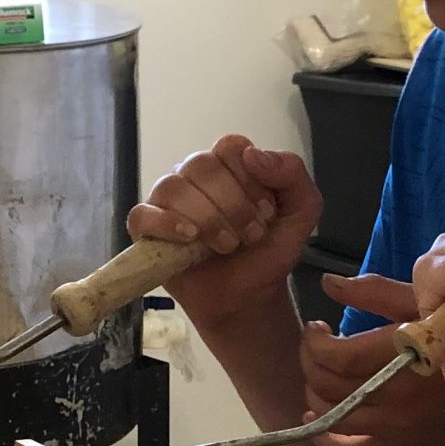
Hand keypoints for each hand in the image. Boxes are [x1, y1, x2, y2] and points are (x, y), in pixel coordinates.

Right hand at [128, 136, 319, 337]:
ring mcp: (168, 200)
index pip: (231, 147)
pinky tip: (190, 238)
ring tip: (228, 246)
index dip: (250, 179)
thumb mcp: (302, 212)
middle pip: (201, 165)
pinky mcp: (147, 229)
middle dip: (232, 204)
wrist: (250, 297)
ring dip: (208, 219)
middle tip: (251, 236)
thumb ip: (293, 175)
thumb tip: (254, 154)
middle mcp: (195, 176)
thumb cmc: (269, 251)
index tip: (266, 213)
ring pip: (174, 187)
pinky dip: (165, 224)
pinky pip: (143, 214)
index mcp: (229, 164)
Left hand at [299, 274, 444, 445]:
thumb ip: (374, 292)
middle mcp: (395, 395)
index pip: (336, 356)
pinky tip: (321, 421)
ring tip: (321, 377)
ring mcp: (396, 427)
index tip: (317, 329)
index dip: (314, 342)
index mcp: (401, 354)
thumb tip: (329, 284)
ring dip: (314, 395)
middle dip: (311, 363)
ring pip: (332, 416)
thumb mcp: (423, 301)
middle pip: (328, 386)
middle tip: (317, 349)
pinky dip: (327, 440)